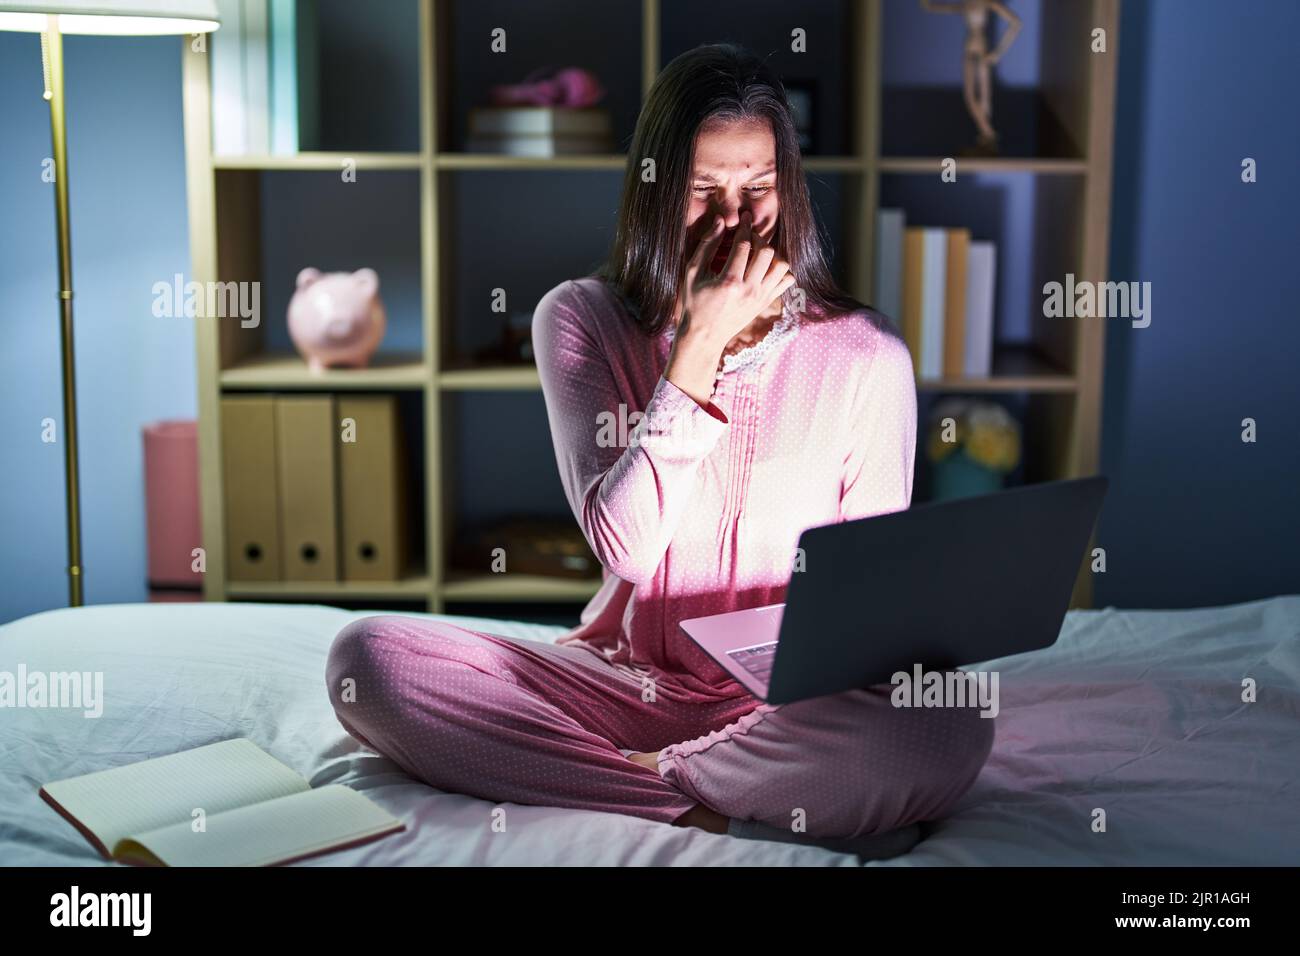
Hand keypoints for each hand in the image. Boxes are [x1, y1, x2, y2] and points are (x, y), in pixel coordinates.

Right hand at [676, 211, 795, 349]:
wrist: (705, 336)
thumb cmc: (694, 303)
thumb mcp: (693, 273)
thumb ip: (706, 245)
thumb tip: (720, 221)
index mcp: (729, 282)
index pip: (744, 245)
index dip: (745, 227)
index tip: (744, 217)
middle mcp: (749, 291)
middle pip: (767, 252)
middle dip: (759, 238)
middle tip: (749, 236)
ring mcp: (760, 298)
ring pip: (781, 266)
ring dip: (773, 254)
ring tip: (759, 252)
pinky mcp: (766, 303)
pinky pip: (786, 281)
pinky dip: (781, 270)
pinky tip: (766, 267)